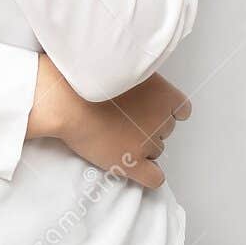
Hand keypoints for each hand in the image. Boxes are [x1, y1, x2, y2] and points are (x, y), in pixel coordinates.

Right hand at [27, 55, 191, 189]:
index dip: (162, 110)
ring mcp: (148, 143)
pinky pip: (155, 178)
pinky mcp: (133, 164)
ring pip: (156, 151)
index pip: (182, 110)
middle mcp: (162, 119)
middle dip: (147, 126)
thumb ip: (141, 79)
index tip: (147, 108)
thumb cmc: (86, 80)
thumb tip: (142, 88)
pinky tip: (132, 166)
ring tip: (114, 135)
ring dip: (140, 146)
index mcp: (164, 94)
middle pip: (165, 130)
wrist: (64, 100)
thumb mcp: (122, 66)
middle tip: (122, 119)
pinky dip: (147, 174)